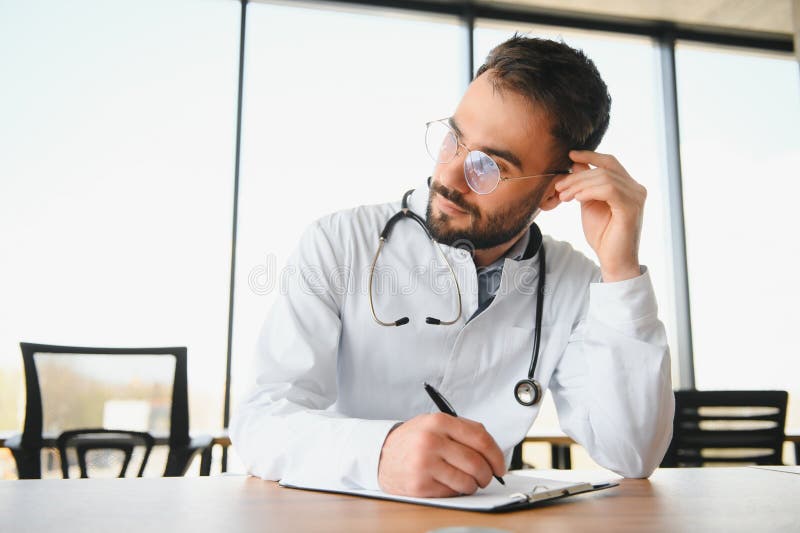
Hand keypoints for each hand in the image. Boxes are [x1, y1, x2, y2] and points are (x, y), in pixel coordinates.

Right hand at [377, 413, 506, 496]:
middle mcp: (431, 441)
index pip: (480, 439)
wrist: (380, 455)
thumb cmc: (413, 440)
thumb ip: (464, 430)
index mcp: (439, 421)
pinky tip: (447, 483)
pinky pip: (452, 493)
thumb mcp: (435, 424)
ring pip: (467, 481)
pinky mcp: (420, 485)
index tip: (500, 466)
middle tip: (485, 477)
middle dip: (487, 475)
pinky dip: (456, 491)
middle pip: (476, 463)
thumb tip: (493, 451)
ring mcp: (425, 463)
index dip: (496, 456)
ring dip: (472, 485)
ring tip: (465, 481)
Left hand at [554, 150, 645, 281]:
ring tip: (564, 196)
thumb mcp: (589, 204)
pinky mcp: (631, 208)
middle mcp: (636, 188)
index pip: (610, 162)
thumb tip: (576, 163)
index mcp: (628, 186)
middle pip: (604, 169)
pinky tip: (576, 198)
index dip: (591, 155)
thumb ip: (586, 184)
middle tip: (559, 187)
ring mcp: (636, 197)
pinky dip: (589, 191)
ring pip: (605, 177)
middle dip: (577, 176)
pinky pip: (609, 189)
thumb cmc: (603, 235)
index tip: (571, 155)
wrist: (613, 261)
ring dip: (579, 184)